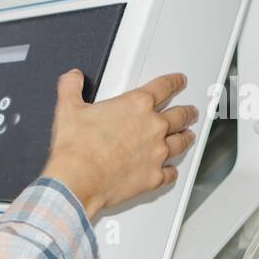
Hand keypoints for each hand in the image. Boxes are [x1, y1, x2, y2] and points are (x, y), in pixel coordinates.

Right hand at [41, 70, 196, 219]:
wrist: (77, 180)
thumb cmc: (76, 148)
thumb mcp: (68, 109)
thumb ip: (71, 88)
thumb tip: (72, 78)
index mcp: (136, 105)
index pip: (164, 87)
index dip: (174, 82)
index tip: (179, 81)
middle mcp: (153, 127)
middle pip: (180, 115)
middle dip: (187, 112)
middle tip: (190, 111)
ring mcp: (156, 153)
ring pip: (181, 142)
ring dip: (186, 137)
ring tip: (188, 136)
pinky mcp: (154, 177)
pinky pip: (171, 172)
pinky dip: (172, 170)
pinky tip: (171, 169)